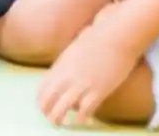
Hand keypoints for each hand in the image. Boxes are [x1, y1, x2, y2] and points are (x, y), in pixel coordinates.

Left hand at [36, 9, 140, 125]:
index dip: (41, 99)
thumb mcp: (75, 47)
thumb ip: (68, 60)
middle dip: (47, 110)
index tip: (43, 106)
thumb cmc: (99, 36)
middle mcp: (67, 75)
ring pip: (63, 107)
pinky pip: (86, 109)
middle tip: (49, 119)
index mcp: (61, 64)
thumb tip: (66, 64)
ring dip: (58, 117)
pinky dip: (82, 117)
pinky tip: (82, 121)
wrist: (117, 34)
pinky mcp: (99, 89)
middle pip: (49, 98)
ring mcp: (82, 83)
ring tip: (59, 124)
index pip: (43, 87)